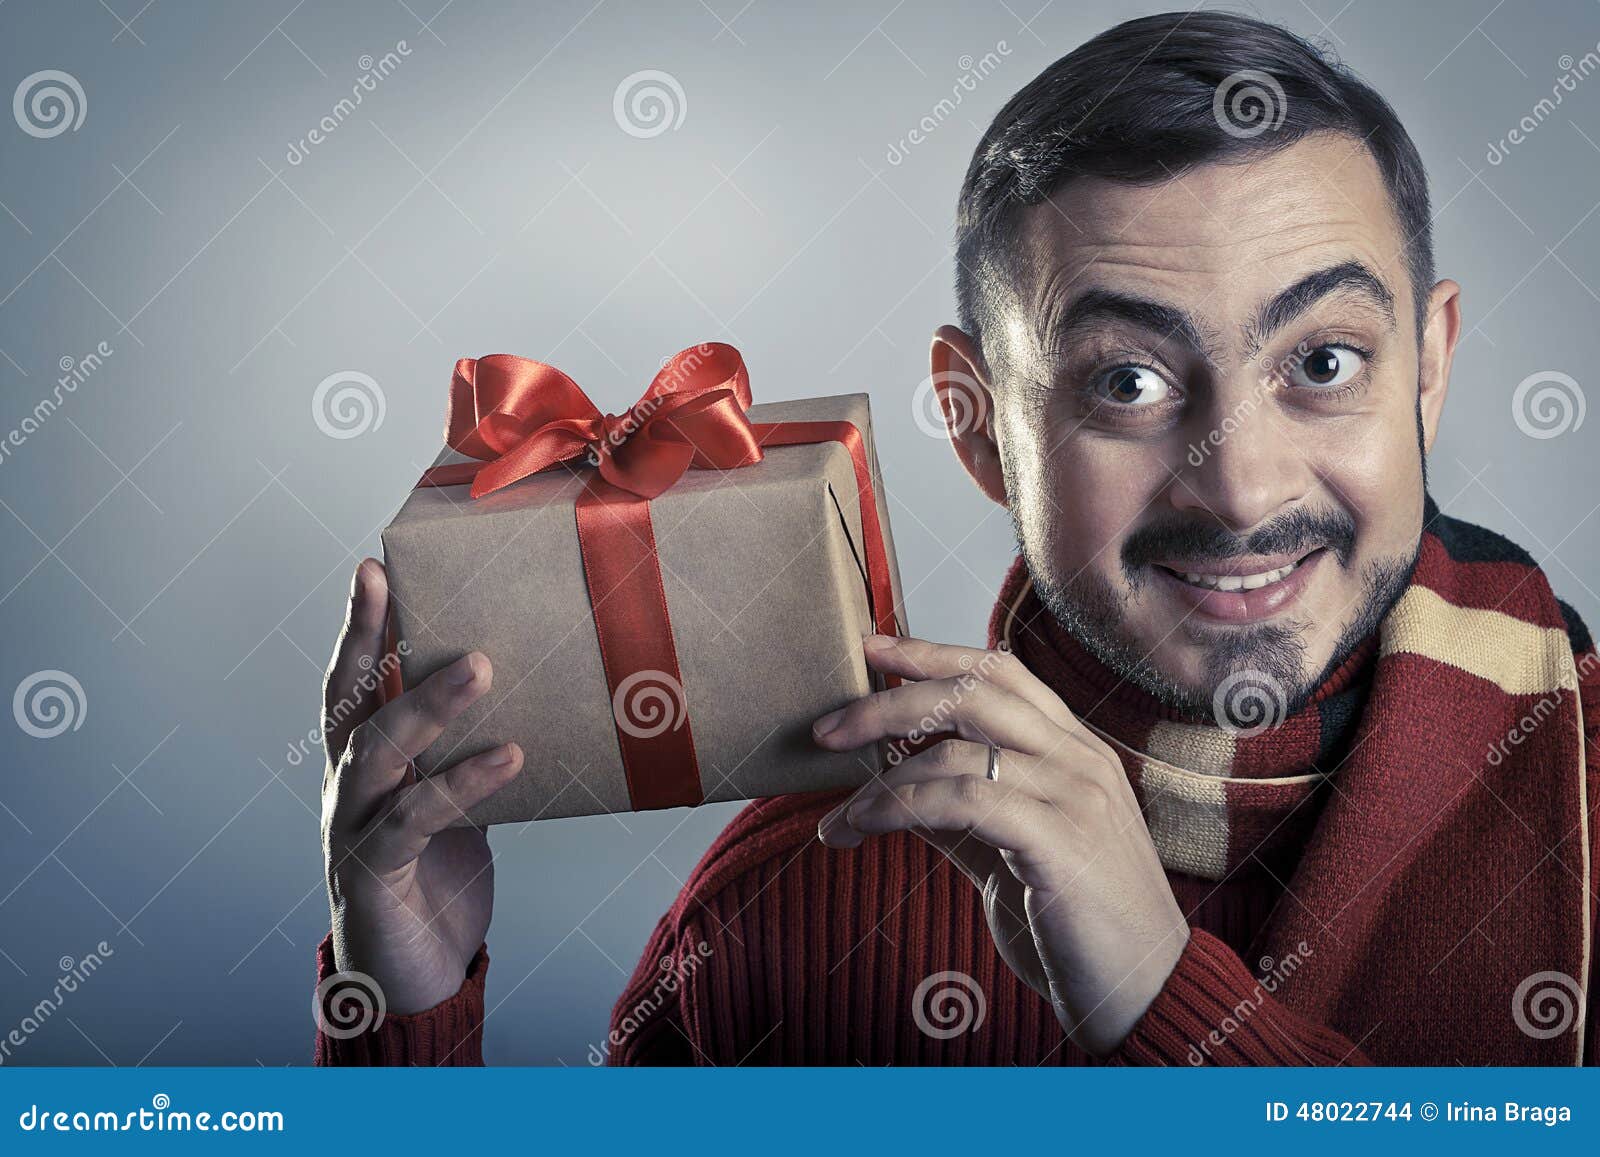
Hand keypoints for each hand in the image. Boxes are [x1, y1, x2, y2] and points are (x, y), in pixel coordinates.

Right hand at [320, 559, 522, 1014]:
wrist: (414, 979)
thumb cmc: (436, 879)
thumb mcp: (454, 802)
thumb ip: (467, 752)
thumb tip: (531, 693)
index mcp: (362, 766)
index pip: (350, 684)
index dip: (358, 627)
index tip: (373, 564)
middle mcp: (346, 791)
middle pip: (350, 704)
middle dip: (373, 642)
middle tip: (405, 588)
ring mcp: (351, 832)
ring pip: (376, 754)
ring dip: (426, 706)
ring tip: (481, 665)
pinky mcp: (374, 877)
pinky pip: (414, 821)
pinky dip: (461, 785)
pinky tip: (509, 756)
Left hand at [814, 634, 1187, 1055]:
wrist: (1146, 993)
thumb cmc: (1078, 924)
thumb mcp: (1013, 853)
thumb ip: (965, 811)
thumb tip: (893, 785)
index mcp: (1075, 751)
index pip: (1000, 673)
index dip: (932, 653)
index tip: (872, 647)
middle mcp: (1080, 760)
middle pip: (974, 691)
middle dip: (890, 701)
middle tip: (827, 729)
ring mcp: (1076, 796)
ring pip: (958, 751)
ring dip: (879, 781)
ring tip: (838, 816)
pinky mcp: (1061, 841)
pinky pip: (962, 802)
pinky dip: (898, 809)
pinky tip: (862, 829)